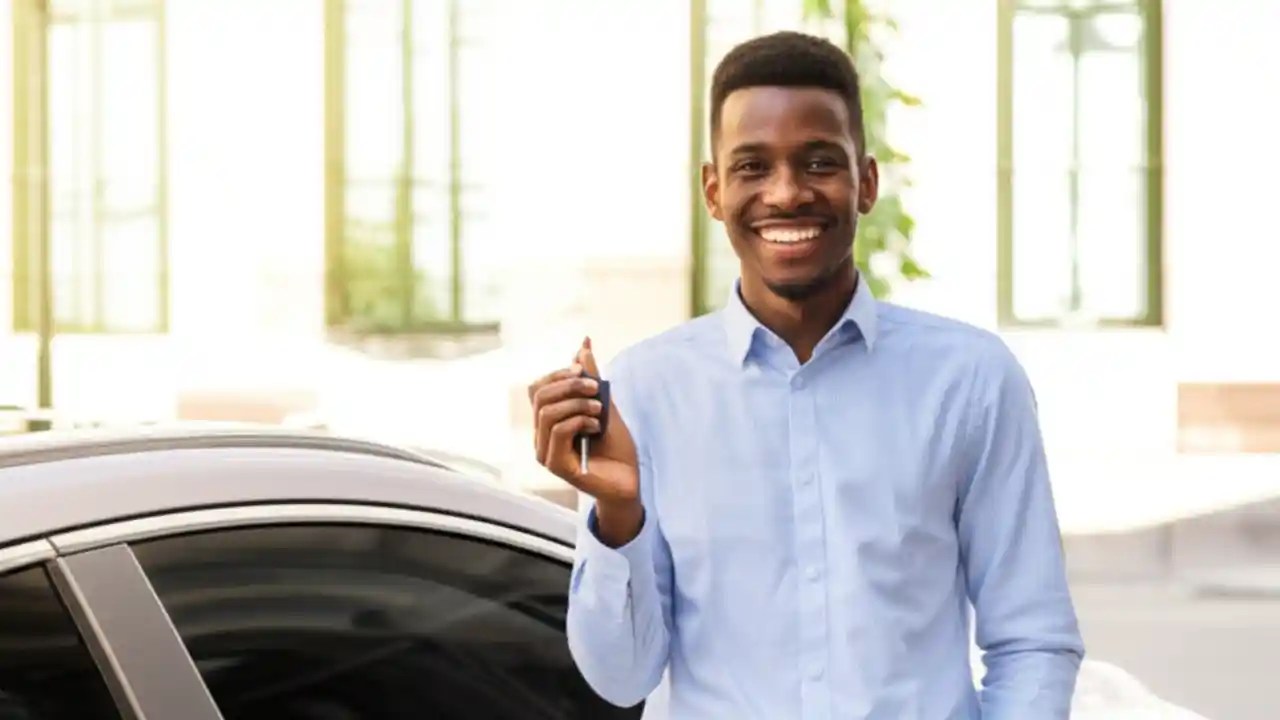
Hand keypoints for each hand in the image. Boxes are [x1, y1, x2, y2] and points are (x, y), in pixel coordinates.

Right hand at [528, 338, 641, 543]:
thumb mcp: (605, 405)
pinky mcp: (556, 465)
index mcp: (548, 420)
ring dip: (577, 404)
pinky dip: (580, 421)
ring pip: (547, 413)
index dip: (558, 373)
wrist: (630, 481)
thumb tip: (583, 346)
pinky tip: (597, 426)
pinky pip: (558, 432)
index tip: (583, 369)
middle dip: (568, 384)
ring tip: (600, 410)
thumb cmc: (615, 447)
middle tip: (595, 388)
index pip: (537, 387)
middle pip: (538, 396)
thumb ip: (591, 379)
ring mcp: (546, 452)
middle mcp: (541, 436)